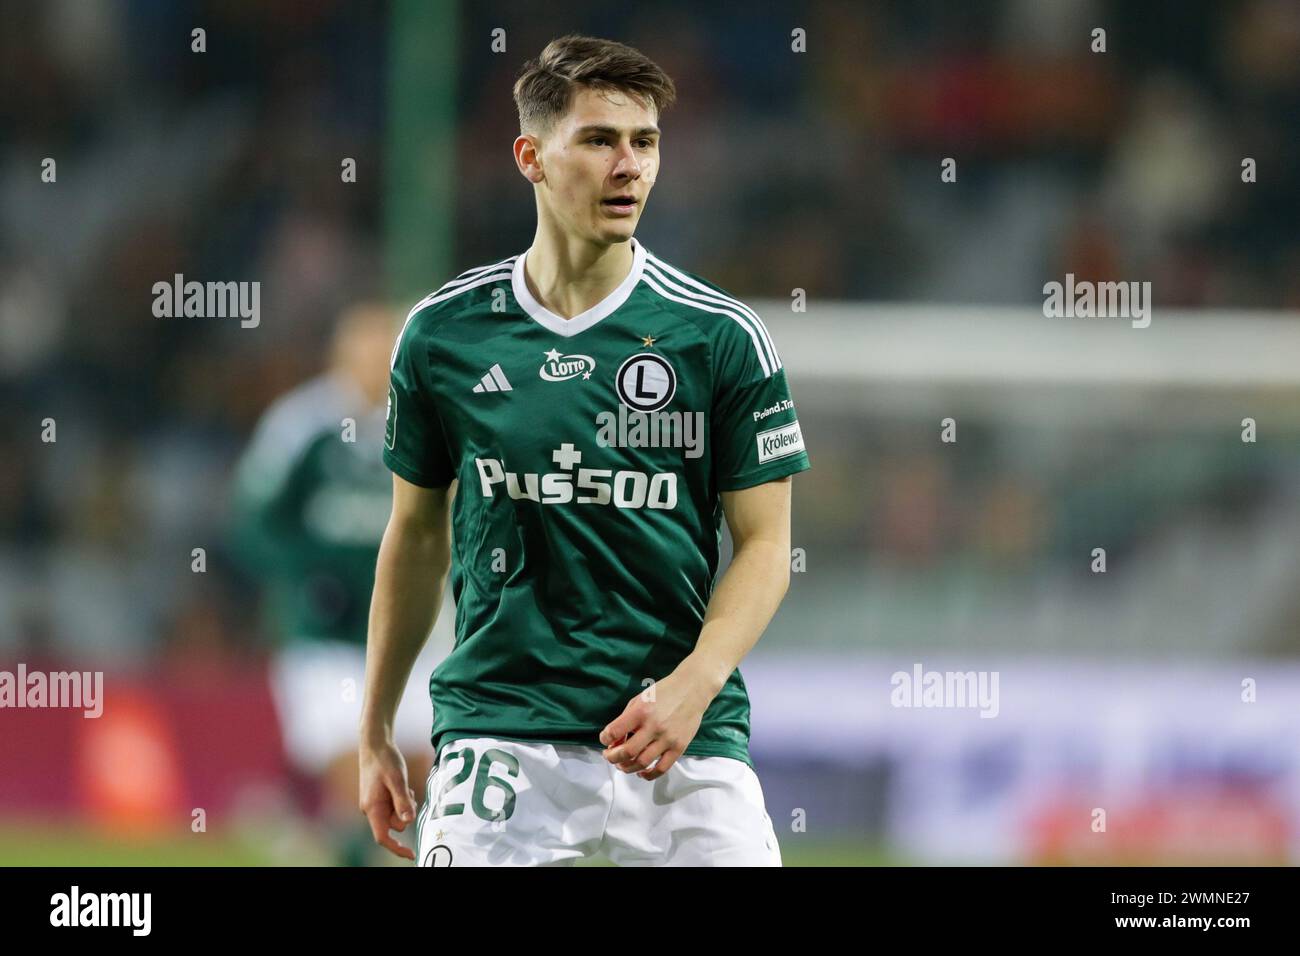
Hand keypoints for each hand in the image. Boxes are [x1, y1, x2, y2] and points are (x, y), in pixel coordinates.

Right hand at [359, 738, 416, 859]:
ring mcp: (374, 804)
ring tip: (405, 787)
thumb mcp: (397, 779)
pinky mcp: (378, 798)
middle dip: (405, 814)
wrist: (374, 744)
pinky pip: (394, 807)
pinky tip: (402, 786)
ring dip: (405, 806)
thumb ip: (402, 801)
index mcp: (372, 808)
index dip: (397, 848)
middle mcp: (371, 809)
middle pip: (394, 825)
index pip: (383, 836)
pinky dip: (402, 800)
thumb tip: (409, 821)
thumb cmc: (385, 760)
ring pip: (396, 816)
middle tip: (410, 794)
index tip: (412, 855)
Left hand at [598, 664, 717, 780]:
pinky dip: (649, 775)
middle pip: (627, 751)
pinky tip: (641, 772)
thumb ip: (625, 719)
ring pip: (642, 762)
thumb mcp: (640, 699)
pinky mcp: (679, 747)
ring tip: (622, 765)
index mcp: (641, 711)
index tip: (605, 740)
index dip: (605, 738)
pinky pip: (662, 768)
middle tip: (610, 756)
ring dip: (627, 767)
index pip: (615, 731)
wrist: (692, 689)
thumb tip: (614, 741)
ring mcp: (668, 738)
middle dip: (613, 757)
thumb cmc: (663, 692)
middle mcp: (654, 726)